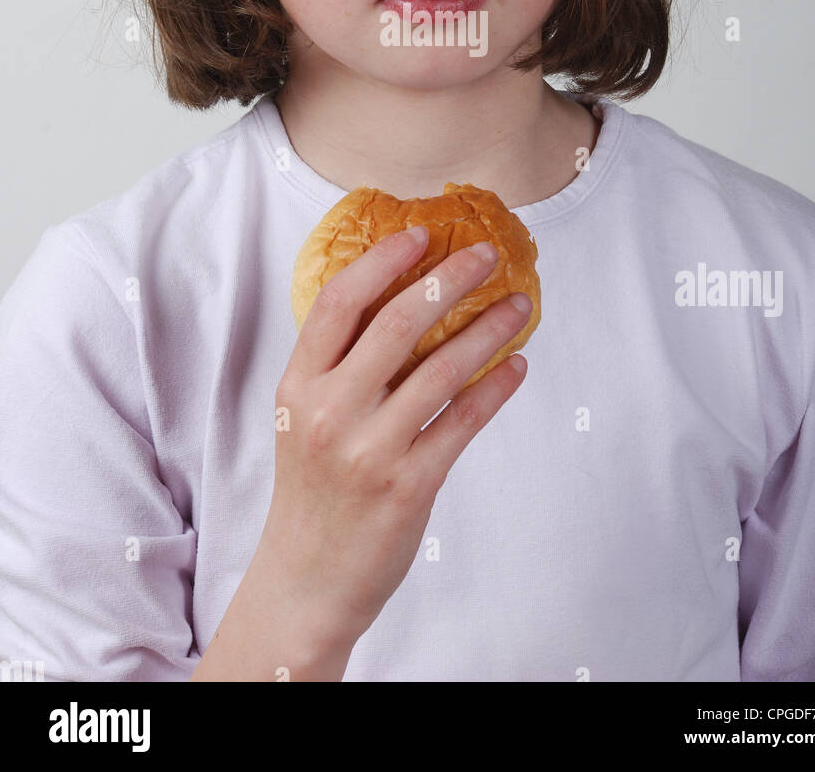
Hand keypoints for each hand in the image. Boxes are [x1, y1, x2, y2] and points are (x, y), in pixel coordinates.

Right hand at [263, 226, 529, 646]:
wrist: (307, 579)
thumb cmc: (313, 488)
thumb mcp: (301, 417)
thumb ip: (338, 364)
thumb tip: (401, 297)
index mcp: (298, 386)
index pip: (339, 303)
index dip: (382, 261)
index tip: (420, 234)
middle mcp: (330, 412)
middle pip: (397, 322)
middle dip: (450, 278)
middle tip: (486, 254)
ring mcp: (369, 450)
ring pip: (442, 368)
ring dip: (488, 328)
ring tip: (517, 305)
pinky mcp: (409, 485)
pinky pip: (464, 421)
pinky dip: (496, 386)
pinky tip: (515, 364)